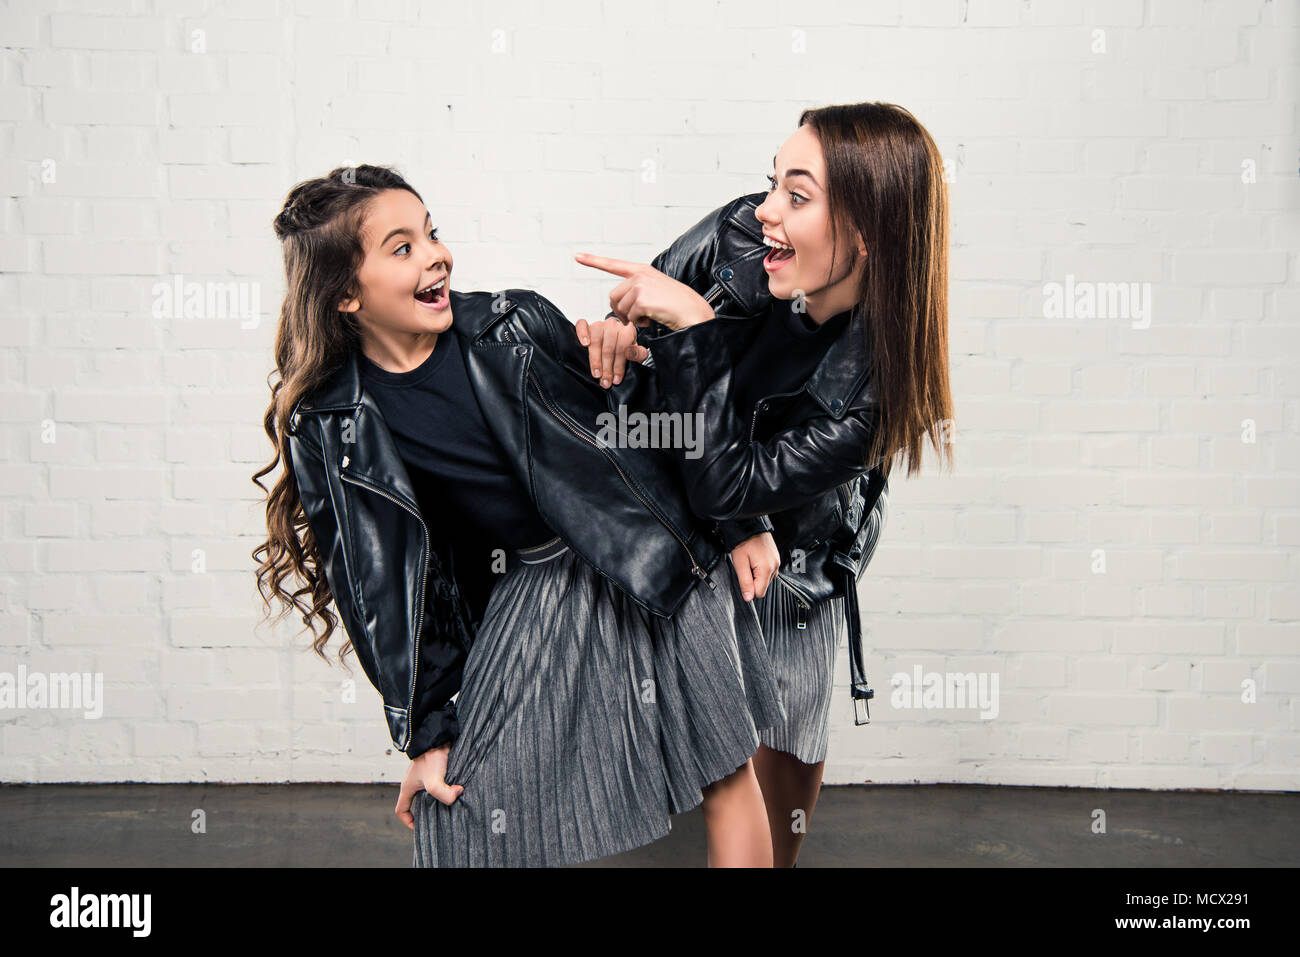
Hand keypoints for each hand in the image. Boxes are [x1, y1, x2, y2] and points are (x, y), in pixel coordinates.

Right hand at [395, 742, 462, 829]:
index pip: (401, 809)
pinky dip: (446, 788)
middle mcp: (415, 782)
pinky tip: (455, 790)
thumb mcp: (434, 779)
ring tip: (449, 801)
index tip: (419, 825)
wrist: (438, 736)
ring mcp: (425, 776)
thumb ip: (443, 793)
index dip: (408, 820)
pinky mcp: (436, 769)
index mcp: (408, 787)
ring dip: (439, 798)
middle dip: (427, 810)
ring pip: (429, 793)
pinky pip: (439, 784)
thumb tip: (456, 794)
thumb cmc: (430, 756)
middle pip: (416, 803)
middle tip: (439, 814)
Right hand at [574, 317, 649, 387]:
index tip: (616, 379)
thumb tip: (631, 354)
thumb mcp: (634, 351)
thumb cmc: (624, 346)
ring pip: (596, 341)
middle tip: (605, 381)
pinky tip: (584, 344)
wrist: (615, 336)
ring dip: (595, 360)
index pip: (622, 348)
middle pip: (608, 348)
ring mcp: (599, 325)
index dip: (619, 365)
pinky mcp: (587, 326)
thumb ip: (638, 353)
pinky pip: (582, 326)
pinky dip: (582, 334)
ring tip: (596, 373)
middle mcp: (613, 325)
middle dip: (607, 367)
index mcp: (626, 330)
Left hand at [575, 252, 714, 331]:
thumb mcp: (657, 290)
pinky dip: (639, 323)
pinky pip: (629, 318)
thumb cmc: (678, 305)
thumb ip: (638, 290)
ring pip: (619, 309)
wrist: (693, 312)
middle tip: (636, 318)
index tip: (578, 256)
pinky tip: (652, 319)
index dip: (594, 261)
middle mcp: (640, 275)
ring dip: (631, 319)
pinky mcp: (642, 300)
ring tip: (649, 316)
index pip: (614, 264)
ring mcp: (641, 286)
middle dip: (621, 311)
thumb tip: (621, 305)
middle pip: (613, 296)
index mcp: (643, 270)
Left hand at [730, 531, 779, 602]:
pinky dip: (761, 569)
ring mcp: (777, 562)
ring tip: (750, 562)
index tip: (744, 577)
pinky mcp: (776, 559)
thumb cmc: (744, 542)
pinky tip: (755, 560)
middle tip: (746, 567)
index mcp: (767, 569)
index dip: (749, 589)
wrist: (750, 527)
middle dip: (753, 580)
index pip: (759, 593)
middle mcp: (775, 566)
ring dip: (757, 575)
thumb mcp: (739, 563)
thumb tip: (748, 598)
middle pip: (763, 586)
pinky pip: (769, 571)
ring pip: (766, 579)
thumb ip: (745, 582)